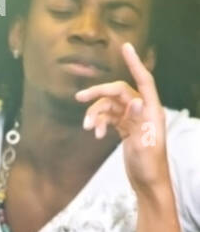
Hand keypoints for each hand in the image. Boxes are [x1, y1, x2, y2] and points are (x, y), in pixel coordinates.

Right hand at [77, 42, 168, 193]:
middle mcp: (143, 111)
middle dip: (98, 94)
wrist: (148, 184)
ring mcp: (134, 120)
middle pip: (119, 93)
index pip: (143, 80)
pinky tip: (95, 135)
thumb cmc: (149, 166)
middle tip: (78, 98)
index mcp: (152, 111)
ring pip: (110, 106)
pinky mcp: (126, 129)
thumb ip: (140, 123)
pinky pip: (109, 118)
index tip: (125, 47)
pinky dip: (99, 123)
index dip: (134, 63)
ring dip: (95, 115)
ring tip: (87, 129)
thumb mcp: (144, 145)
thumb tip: (136, 100)